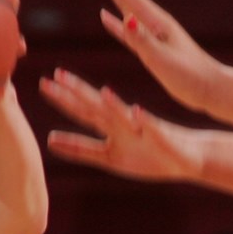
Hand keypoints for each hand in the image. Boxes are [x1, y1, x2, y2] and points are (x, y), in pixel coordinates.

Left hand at [40, 68, 203, 182]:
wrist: (187, 158)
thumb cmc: (148, 156)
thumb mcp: (108, 157)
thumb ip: (81, 149)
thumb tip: (49, 141)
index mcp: (111, 126)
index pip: (83, 110)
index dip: (64, 98)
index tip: (45, 84)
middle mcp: (124, 123)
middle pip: (99, 106)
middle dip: (80, 92)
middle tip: (58, 75)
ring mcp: (143, 129)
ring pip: (125, 114)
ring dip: (112, 103)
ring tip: (100, 92)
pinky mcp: (162, 137)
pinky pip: (153, 129)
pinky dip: (145, 121)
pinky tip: (137, 112)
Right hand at [90, 0, 220, 111]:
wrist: (212, 90)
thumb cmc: (190, 78)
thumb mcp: (163, 61)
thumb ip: (143, 41)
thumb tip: (126, 18)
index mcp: (156, 23)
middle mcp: (154, 23)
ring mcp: (153, 34)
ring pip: (126, 7)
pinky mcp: (152, 48)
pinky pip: (127, 31)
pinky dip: (114, 23)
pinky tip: (106, 17)